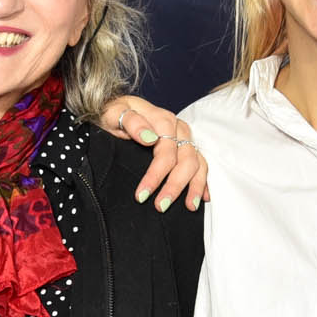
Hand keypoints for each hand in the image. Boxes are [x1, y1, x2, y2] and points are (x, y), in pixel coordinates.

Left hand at [98, 95, 208, 210]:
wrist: (116, 109)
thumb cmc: (114, 113)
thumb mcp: (115, 112)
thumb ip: (132, 122)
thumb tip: (149, 139)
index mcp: (163, 121)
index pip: (166, 153)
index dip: (155, 176)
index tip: (141, 195)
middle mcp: (178, 130)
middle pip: (185, 161)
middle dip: (174, 186)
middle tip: (161, 206)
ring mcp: (184, 139)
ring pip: (197, 164)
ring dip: (194, 187)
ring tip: (189, 207)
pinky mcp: (185, 147)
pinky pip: (200, 165)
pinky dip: (202, 181)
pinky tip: (202, 197)